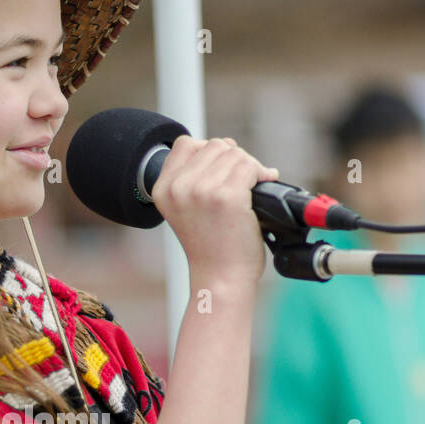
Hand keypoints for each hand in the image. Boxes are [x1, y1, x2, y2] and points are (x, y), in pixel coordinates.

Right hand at [150, 135, 278, 285]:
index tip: (222, 173)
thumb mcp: (186, 209)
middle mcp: (178, 187)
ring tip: (251, 189)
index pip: (186, 144)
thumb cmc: (211, 248)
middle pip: (215, 146)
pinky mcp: (226, 195)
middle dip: (234, 160)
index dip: (210, 153)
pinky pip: (250, 167)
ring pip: (235, 153)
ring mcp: (201, 190)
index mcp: (163, 189)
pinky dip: (261, 175)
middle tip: (243, 184)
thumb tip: (228, 146)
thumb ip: (193, 177)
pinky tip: (261, 190)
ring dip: (250, 168)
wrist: (221, 278)